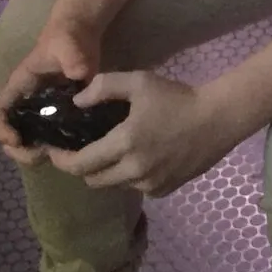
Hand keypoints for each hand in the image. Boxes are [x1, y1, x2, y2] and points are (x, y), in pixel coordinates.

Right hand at [0, 17, 103, 166]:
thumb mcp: (68, 44)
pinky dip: (56, 148)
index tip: (18, 140)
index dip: (1, 130)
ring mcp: (42, 112)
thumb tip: (78, 73)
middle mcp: (26, 104)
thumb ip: (72, 57)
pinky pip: (50, 137)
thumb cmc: (68, 37)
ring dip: (37, 153)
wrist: (81, 33)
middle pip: (10, 136)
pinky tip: (72, 149)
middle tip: (42, 155)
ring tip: (57, 154)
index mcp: (19, 88)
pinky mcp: (59, 115)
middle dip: (21, 151)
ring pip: (29, 141)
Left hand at [49, 71, 242, 196]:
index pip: (81, 164)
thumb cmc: (177, 97)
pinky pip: (136, 188)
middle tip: (83, 149)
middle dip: (82, 168)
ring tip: (114, 152)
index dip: (62, 161)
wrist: (218, 118)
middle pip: (93, 181)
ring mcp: (150, 184)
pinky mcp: (163, 190)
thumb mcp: (139, 82)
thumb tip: (77, 102)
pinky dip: (131, 177)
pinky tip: (141, 157)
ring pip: (115, 185)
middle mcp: (134, 170)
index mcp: (124, 144)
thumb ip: (103, 87)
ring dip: (108, 172)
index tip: (54, 152)